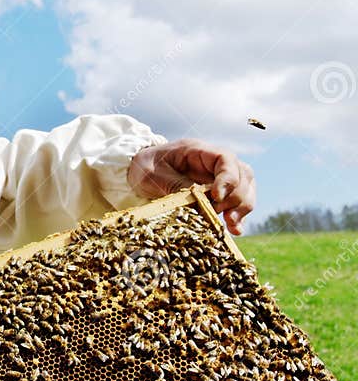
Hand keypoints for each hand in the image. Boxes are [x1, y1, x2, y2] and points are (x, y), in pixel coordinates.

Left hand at [126, 138, 255, 234]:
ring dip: (242, 208)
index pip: (225, 158)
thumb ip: (177, 185)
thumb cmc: (143, 167)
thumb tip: (202, 202)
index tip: (217, 197)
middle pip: (242, 175)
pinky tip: (235, 230)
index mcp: (197, 150)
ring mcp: (217, 177)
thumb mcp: (153, 175)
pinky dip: (238, 216)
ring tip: (231, 226)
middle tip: (222, 215)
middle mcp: (212, 162)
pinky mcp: (217, 193)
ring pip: (245, 188)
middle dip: (236, 197)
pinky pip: (236, 202)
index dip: (227, 178)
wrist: (135, 171)